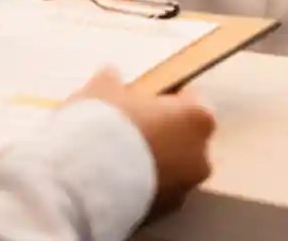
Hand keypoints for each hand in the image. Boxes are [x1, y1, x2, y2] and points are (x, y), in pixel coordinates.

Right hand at [72, 69, 215, 218]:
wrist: (86, 181)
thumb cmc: (103, 125)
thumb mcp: (102, 89)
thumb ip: (113, 81)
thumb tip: (111, 76)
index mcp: (197, 117)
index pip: (193, 100)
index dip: (168, 98)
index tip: (148, 99)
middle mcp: (200, 155)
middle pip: (185, 137)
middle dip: (163, 133)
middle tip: (131, 127)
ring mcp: (185, 187)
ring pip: (173, 167)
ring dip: (153, 160)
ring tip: (118, 156)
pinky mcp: (164, 212)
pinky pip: (157, 190)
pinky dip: (143, 183)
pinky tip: (116, 178)